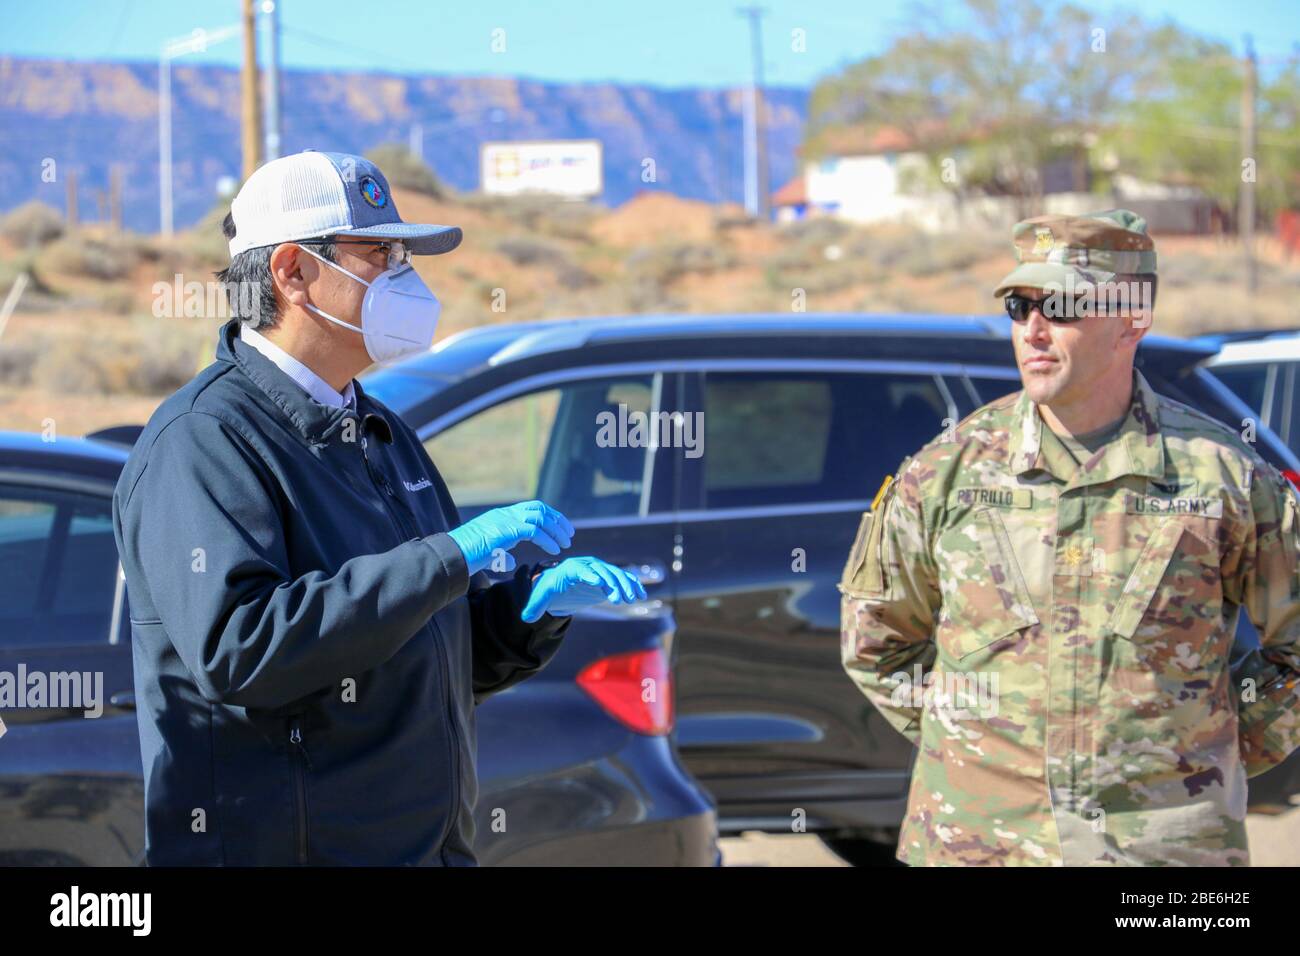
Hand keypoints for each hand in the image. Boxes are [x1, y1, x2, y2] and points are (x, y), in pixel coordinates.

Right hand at [447, 500, 574, 575]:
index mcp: (502, 516)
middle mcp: (505, 514)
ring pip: (540, 518)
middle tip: (569, 534)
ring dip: (556, 530)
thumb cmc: (466, 556)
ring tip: (565, 544)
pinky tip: (554, 550)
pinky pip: (534, 531)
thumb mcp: (489, 551)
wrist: (451, 555)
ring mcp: (505, 520)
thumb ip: (502, 552)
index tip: (561, 528)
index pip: (532, 508)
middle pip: (539, 508)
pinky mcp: (506, 530)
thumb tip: (511, 561)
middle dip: (557, 520)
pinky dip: (548, 540)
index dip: (549, 516)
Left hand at [520, 557, 647, 622]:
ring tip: (633, 598)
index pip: (580, 569)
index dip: (589, 575)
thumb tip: (526, 618)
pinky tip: (641, 595)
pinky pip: (622, 579)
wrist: (561, 582)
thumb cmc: (550, 588)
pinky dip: (632, 585)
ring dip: (625, 585)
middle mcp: (588, 566)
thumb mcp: (541, 597)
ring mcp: (600, 570)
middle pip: (602, 571)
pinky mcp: (608, 578)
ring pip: (615, 574)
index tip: (597, 583)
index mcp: (570, 568)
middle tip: (619, 599)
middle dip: (612, 583)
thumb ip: (534, 607)